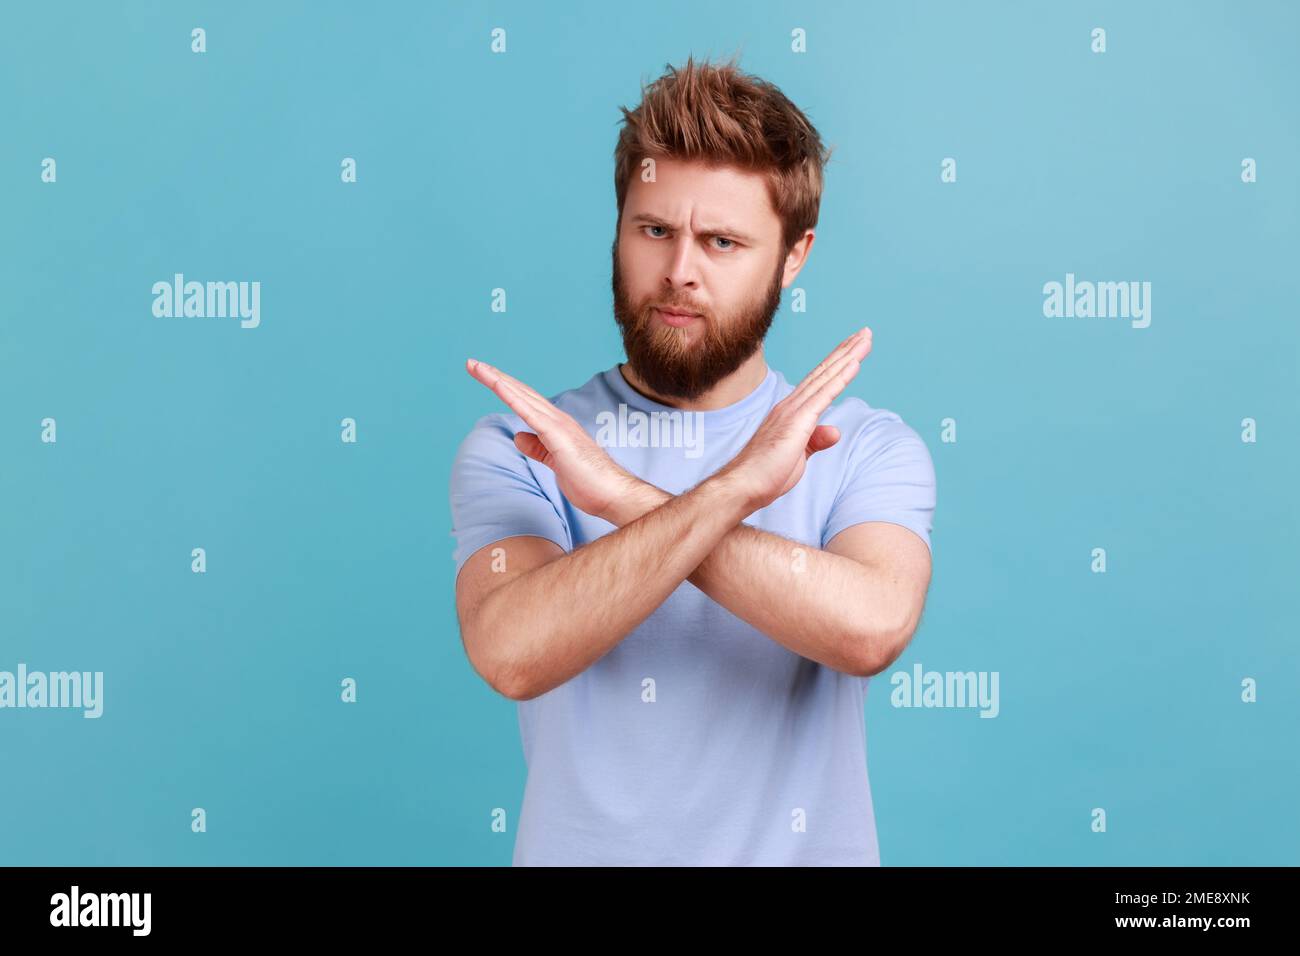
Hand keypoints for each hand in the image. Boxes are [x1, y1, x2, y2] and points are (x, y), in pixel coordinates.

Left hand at [465, 358, 644, 523]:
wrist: (612, 494)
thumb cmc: (589, 482)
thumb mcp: (555, 463)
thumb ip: (538, 448)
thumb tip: (519, 436)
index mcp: (556, 426)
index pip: (525, 401)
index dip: (505, 388)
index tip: (485, 376)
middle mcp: (557, 420)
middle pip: (521, 392)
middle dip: (495, 376)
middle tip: (472, 363)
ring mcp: (558, 426)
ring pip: (522, 396)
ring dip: (498, 380)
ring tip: (476, 367)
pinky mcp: (558, 437)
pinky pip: (530, 413)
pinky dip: (513, 397)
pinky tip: (497, 386)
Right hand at [716, 326, 872, 510]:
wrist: (744, 484)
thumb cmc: (765, 474)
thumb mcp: (798, 455)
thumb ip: (815, 441)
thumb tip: (834, 432)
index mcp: (790, 412)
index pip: (819, 382)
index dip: (836, 363)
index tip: (852, 349)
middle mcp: (791, 405)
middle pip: (824, 372)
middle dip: (846, 351)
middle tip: (865, 332)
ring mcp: (794, 411)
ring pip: (826, 377)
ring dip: (848, 356)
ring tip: (865, 338)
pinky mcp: (798, 422)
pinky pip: (825, 395)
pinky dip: (840, 378)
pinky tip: (854, 364)